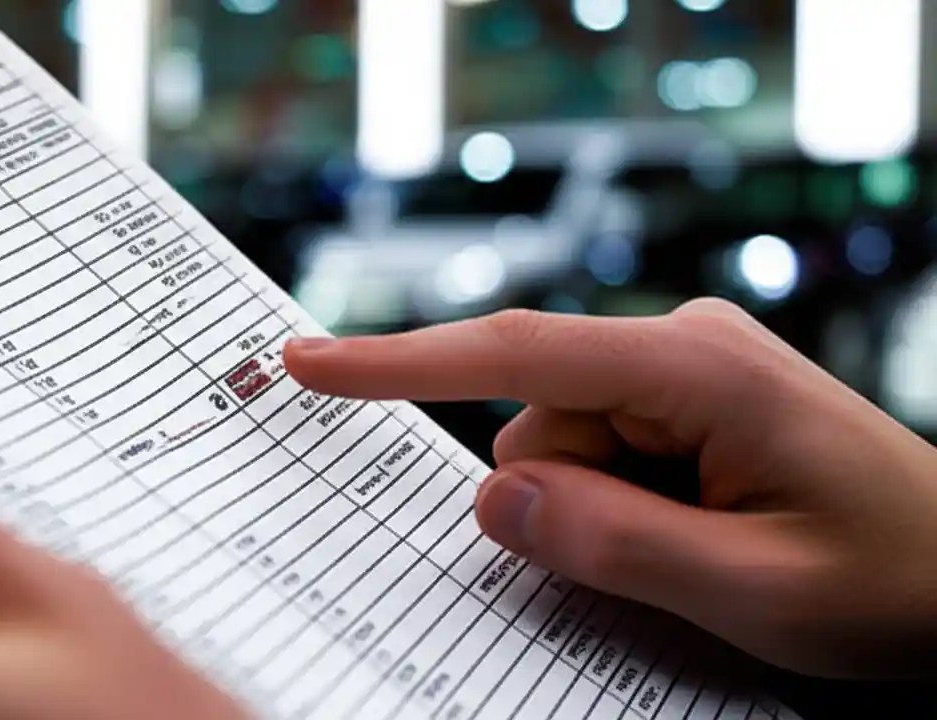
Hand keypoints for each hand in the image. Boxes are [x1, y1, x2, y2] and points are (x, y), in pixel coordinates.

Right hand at [285, 298, 936, 678]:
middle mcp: (680, 348)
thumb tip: (491, 496)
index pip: (517, 353)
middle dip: (567, 507)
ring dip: (601, 515)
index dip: (399, 363)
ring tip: (703, 548)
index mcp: (694, 367)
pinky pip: (601, 456)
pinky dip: (621, 506)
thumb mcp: (749, 588)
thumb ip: (609, 543)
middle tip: (669, 563)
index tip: (310, 362)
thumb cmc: (890, 578)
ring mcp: (682, 372)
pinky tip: (699, 530)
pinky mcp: (683, 402)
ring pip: (565, 452)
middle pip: (539, 429)